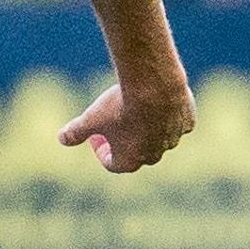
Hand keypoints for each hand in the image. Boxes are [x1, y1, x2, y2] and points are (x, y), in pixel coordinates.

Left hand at [59, 73, 193, 173]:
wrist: (154, 86)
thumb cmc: (120, 106)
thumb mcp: (91, 118)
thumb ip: (76, 131)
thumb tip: (61, 139)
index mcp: (130, 161)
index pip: (112, 163)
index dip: (100, 150)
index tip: (95, 134)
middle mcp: (154, 155)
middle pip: (139, 153)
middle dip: (126, 140)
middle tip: (116, 123)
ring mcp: (173, 139)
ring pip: (160, 137)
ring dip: (148, 127)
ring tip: (138, 107)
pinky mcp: (188, 122)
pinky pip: (178, 122)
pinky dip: (169, 115)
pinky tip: (159, 100)